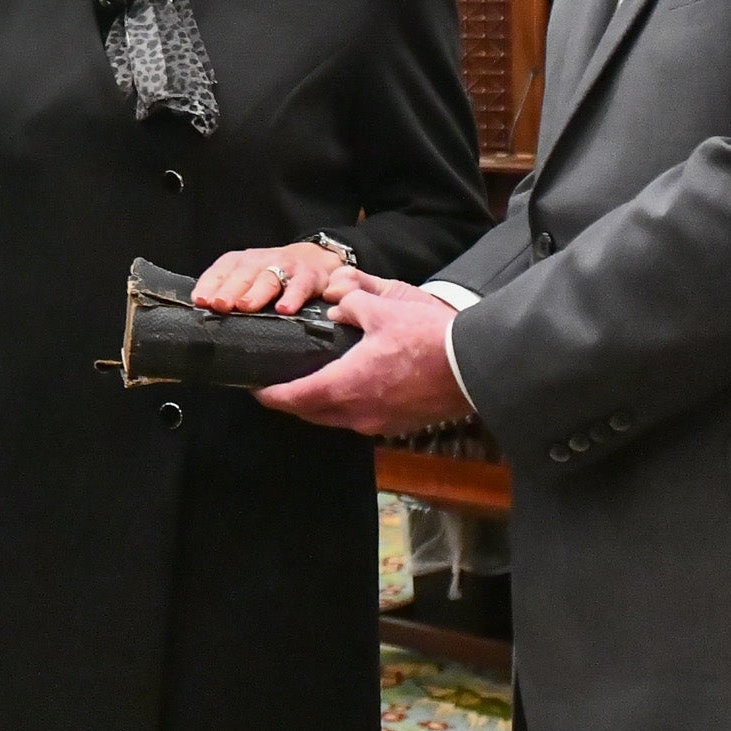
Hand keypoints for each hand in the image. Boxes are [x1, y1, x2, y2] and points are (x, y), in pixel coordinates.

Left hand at [192, 239, 355, 315]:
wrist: (315, 260)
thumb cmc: (273, 275)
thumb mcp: (248, 279)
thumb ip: (226, 292)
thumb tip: (201, 308)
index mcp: (242, 262)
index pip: (222, 270)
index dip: (210, 284)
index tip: (201, 301)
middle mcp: (261, 261)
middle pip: (243, 274)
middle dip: (230, 289)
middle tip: (219, 305)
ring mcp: (286, 267)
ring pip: (269, 278)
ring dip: (256, 292)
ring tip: (246, 306)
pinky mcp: (309, 276)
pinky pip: (300, 286)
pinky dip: (293, 297)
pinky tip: (285, 310)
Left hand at [259, 279, 474, 437]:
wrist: (475, 366)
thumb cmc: (427, 337)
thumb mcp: (385, 308)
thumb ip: (353, 304)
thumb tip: (339, 305)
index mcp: (346, 386)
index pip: (294, 398)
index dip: (270, 394)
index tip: (255, 388)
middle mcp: (358, 413)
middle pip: (312, 413)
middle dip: (292, 401)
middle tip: (279, 384)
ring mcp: (380, 424)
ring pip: (336, 419)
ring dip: (320, 405)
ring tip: (313, 383)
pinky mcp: (400, 425)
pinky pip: (361, 419)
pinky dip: (348, 406)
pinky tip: (353, 386)